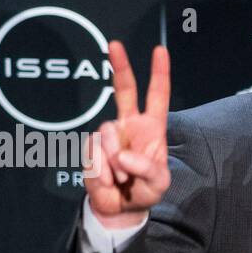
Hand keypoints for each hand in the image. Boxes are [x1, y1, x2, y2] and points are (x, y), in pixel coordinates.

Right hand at [84, 41, 171, 226]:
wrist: (121, 208)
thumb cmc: (144, 191)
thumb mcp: (158, 183)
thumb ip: (147, 169)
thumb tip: (122, 155)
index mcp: (152, 128)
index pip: (158, 96)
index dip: (159, 74)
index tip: (159, 51)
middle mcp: (129, 125)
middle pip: (124, 90)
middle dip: (120, 66)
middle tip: (114, 44)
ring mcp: (108, 135)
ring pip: (107, 133)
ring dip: (116, 162)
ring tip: (123, 178)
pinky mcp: (91, 148)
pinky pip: (94, 153)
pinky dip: (103, 171)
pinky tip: (110, 180)